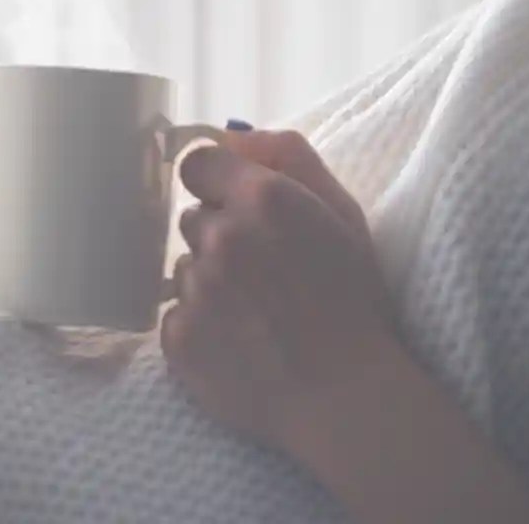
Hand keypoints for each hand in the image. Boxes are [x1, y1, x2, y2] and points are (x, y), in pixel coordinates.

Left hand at [161, 129, 393, 453]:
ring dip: (210, 282)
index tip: (236, 205)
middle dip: (220, 237)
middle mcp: (221, 237)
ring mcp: (195, 289)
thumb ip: (292, 158)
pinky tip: (239, 341)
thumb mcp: (343, 215)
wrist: (345, 395)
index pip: (196, 163)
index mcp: (263, 198)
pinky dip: (199, 325)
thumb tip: (236, 134)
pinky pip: (175, 315)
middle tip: (262, 272)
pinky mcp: (178, 338)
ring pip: (184, 268)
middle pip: (192, 219)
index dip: (216, 183)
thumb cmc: (353, 302)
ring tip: (255, 313)